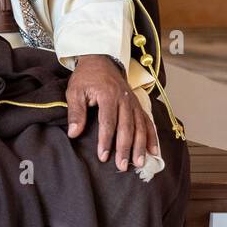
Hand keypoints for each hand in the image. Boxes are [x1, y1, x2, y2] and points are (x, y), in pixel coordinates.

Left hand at [66, 54, 158, 171]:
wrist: (101, 61)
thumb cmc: (86, 78)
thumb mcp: (75, 91)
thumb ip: (75, 112)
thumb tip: (73, 133)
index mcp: (108, 95)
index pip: (108, 122)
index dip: (106, 140)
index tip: (103, 156)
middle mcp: (125, 100)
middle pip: (127, 127)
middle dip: (125, 148)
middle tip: (122, 166)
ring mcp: (134, 103)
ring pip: (139, 126)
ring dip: (140, 146)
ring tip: (139, 163)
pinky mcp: (138, 105)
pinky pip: (147, 122)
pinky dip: (152, 137)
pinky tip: (153, 151)